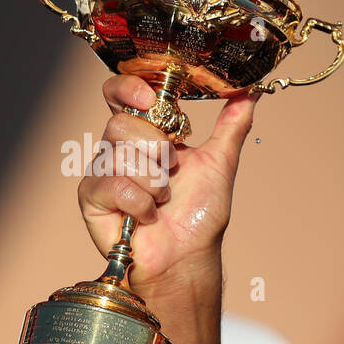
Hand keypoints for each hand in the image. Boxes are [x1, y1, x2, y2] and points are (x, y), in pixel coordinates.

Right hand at [78, 76, 258, 294]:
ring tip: (163, 200)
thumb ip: (232, 125)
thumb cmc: (200, 214)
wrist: (189, 254)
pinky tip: (147, 217)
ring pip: (121, 155)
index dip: (130, 89)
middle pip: (122, 123)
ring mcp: (102, 171)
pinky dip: (141, 204)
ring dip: (155, 183)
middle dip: (158, 151)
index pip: (121, 92)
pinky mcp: (92, 197)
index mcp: (146, 133)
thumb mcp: (221, 161)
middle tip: (172, 173)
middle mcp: (119, 148)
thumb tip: (251, 92)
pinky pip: (114, 185)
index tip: (152, 99)